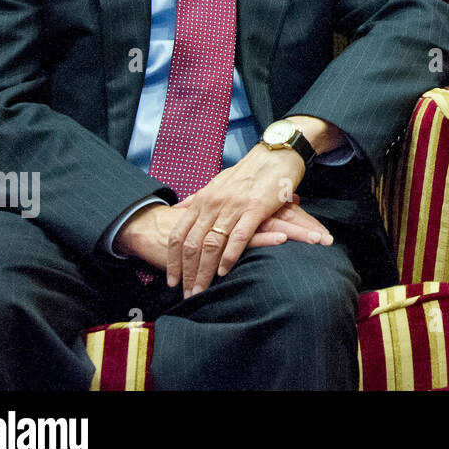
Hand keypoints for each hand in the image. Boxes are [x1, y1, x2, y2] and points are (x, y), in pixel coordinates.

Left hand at [165, 142, 309, 297]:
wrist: (277, 153)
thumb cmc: (249, 170)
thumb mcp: (218, 182)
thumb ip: (197, 199)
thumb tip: (177, 209)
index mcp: (203, 199)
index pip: (179, 234)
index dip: (173, 260)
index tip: (171, 280)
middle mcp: (214, 204)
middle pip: (192, 244)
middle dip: (187, 273)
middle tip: (186, 294)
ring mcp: (233, 206)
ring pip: (211, 244)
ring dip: (204, 271)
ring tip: (202, 290)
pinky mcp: (255, 209)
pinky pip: (238, 237)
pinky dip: (229, 256)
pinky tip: (224, 271)